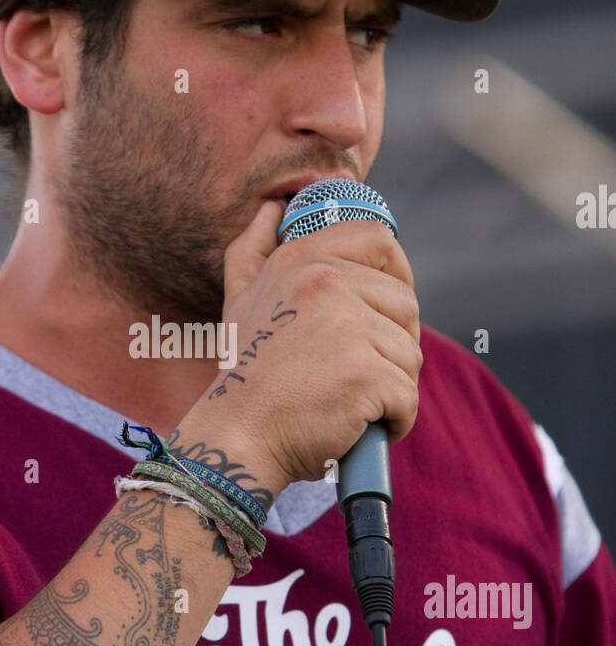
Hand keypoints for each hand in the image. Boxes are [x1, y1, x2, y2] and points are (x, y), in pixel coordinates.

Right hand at [180, 198, 422, 494]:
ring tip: (348, 401)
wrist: (235, 439)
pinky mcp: (367, 375)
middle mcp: (325, 284)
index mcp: (302, 260)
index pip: (380, 240)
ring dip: (391, 385)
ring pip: (409, 354)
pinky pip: (408, 397)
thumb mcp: (241, 298)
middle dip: (392, 343)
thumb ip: (255, 247)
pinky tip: (358, 426)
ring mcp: (348, 328)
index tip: (385, 309)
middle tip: (353, 372)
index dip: (396, 272)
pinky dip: (393, 420)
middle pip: (405, 304)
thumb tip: (274, 206)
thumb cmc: (245, 375)